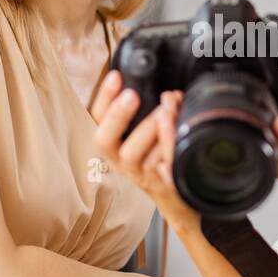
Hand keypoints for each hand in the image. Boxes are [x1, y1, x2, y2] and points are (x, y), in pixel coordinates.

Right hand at [92, 70, 198, 231]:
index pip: (97, 119)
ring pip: (134, 155)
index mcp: (115, 144)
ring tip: (165, 110)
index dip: (104, 98)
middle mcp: (121, 162)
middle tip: (132, 95)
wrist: (180, 200)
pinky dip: (168, 149)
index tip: (115, 76)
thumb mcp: (154, 136)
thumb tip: (169, 92)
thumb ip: (155, 114)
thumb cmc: (162, 162)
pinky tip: (178, 135)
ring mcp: (139, 176)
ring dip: (149, 130)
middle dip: (117, 116)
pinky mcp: (159, 188)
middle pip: (105, 141)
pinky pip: (161, 169)